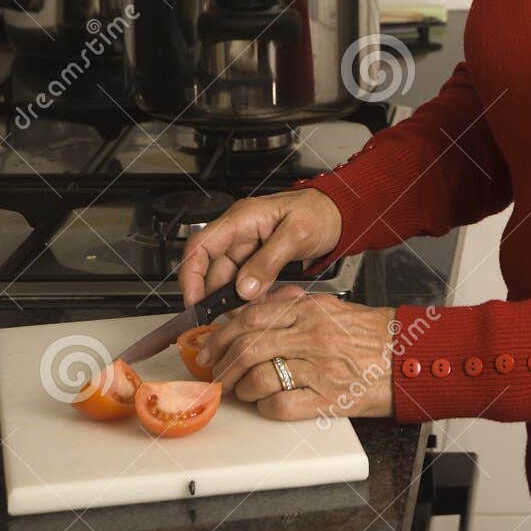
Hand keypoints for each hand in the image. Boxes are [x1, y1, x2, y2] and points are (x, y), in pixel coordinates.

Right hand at [178, 188, 342, 305]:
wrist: (340, 214)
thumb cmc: (320, 212)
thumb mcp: (296, 234)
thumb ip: (268, 261)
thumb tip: (244, 289)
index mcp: (241, 219)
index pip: (199, 247)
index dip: (190, 276)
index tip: (194, 302)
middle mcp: (239, 234)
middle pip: (214, 271)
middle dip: (221, 297)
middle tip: (234, 319)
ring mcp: (248, 249)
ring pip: (231, 283)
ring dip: (241, 301)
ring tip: (260, 311)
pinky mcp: (259, 262)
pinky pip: (248, 285)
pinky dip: (256, 298)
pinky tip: (270, 303)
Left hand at [196, 286, 397, 419]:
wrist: (407, 357)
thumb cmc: (371, 335)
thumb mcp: (331, 307)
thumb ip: (292, 306)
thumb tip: (251, 311)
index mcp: (310, 309)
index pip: (251, 317)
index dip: (221, 334)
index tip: (209, 346)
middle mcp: (312, 335)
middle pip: (248, 347)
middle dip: (222, 364)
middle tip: (215, 373)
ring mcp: (319, 368)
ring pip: (258, 377)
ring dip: (241, 388)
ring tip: (242, 391)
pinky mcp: (326, 398)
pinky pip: (279, 405)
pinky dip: (264, 407)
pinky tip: (266, 404)